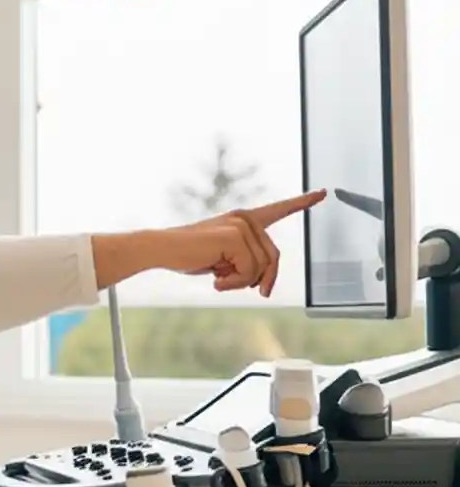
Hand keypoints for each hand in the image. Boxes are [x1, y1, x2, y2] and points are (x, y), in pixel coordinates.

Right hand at [161, 190, 326, 296]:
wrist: (162, 249)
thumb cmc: (189, 256)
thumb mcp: (225, 261)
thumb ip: (247, 264)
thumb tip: (264, 284)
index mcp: (243, 220)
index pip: (278, 210)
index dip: (301, 202)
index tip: (322, 193)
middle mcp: (245, 218)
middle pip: (273, 257)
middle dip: (265, 279)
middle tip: (259, 293)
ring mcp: (241, 226)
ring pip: (260, 268)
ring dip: (241, 282)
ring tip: (218, 278)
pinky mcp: (235, 237)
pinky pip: (249, 271)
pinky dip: (233, 282)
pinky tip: (215, 278)